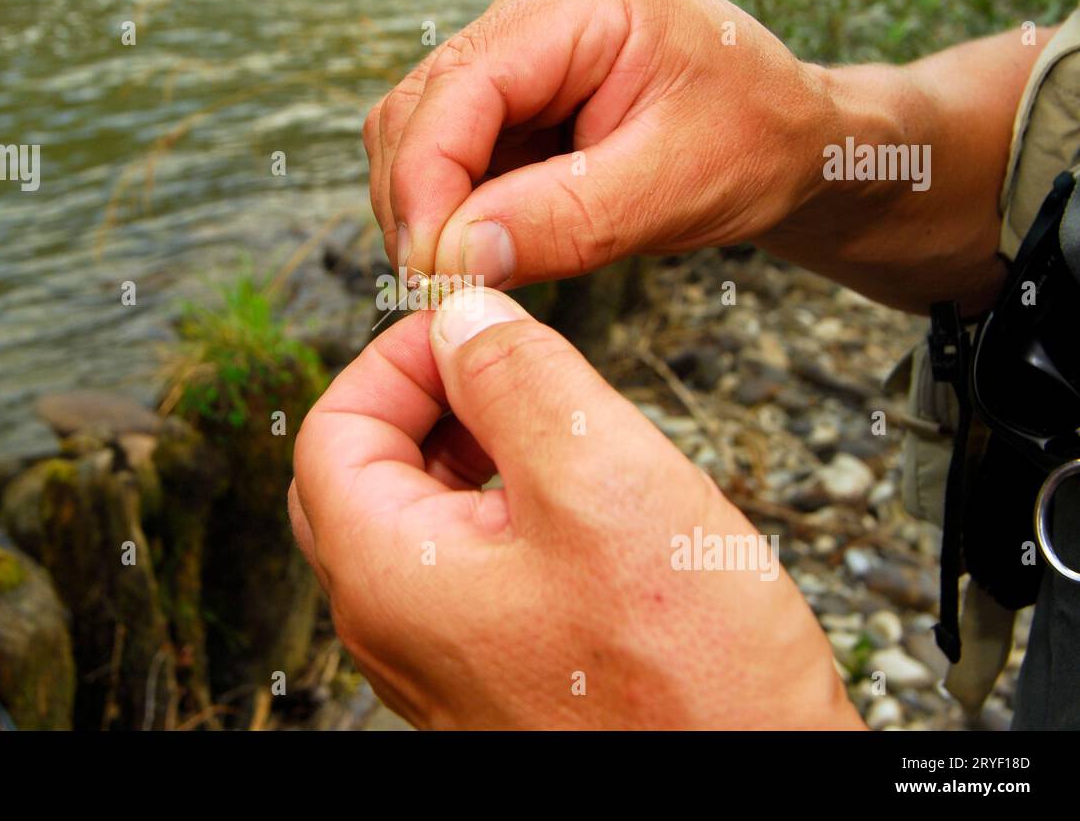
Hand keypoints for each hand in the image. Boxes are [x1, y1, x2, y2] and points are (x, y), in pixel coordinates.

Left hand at [289, 286, 861, 728]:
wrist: (756, 797)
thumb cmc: (688, 681)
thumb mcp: (598, 478)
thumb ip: (513, 377)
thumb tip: (461, 315)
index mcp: (386, 575)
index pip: (332, 428)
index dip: (398, 358)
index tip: (470, 326)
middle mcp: (396, 626)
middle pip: (367, 471)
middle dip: (432, 400)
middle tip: (510, 370)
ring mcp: (446, 657)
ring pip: (423, 517)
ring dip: (476, 451)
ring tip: (560, 430)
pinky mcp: (500, 672)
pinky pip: (472, 567)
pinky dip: (508, 509)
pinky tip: (580, 503)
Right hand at [365, 0, 832, 288]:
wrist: (794, 141)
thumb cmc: (757, 147)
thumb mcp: (671, 191)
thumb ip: (564, 221)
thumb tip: (457, 257)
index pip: (465, 83)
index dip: (426, 182)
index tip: (428, 270)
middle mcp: (545, 1)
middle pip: (424, 101)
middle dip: (419, 200)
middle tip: (441, 286)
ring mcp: (526, 38)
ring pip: (422, 123)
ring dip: (429, 203)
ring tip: (468, 268)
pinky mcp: (521, 80)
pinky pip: (454, 142)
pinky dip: (454, 200)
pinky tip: (488, 240)